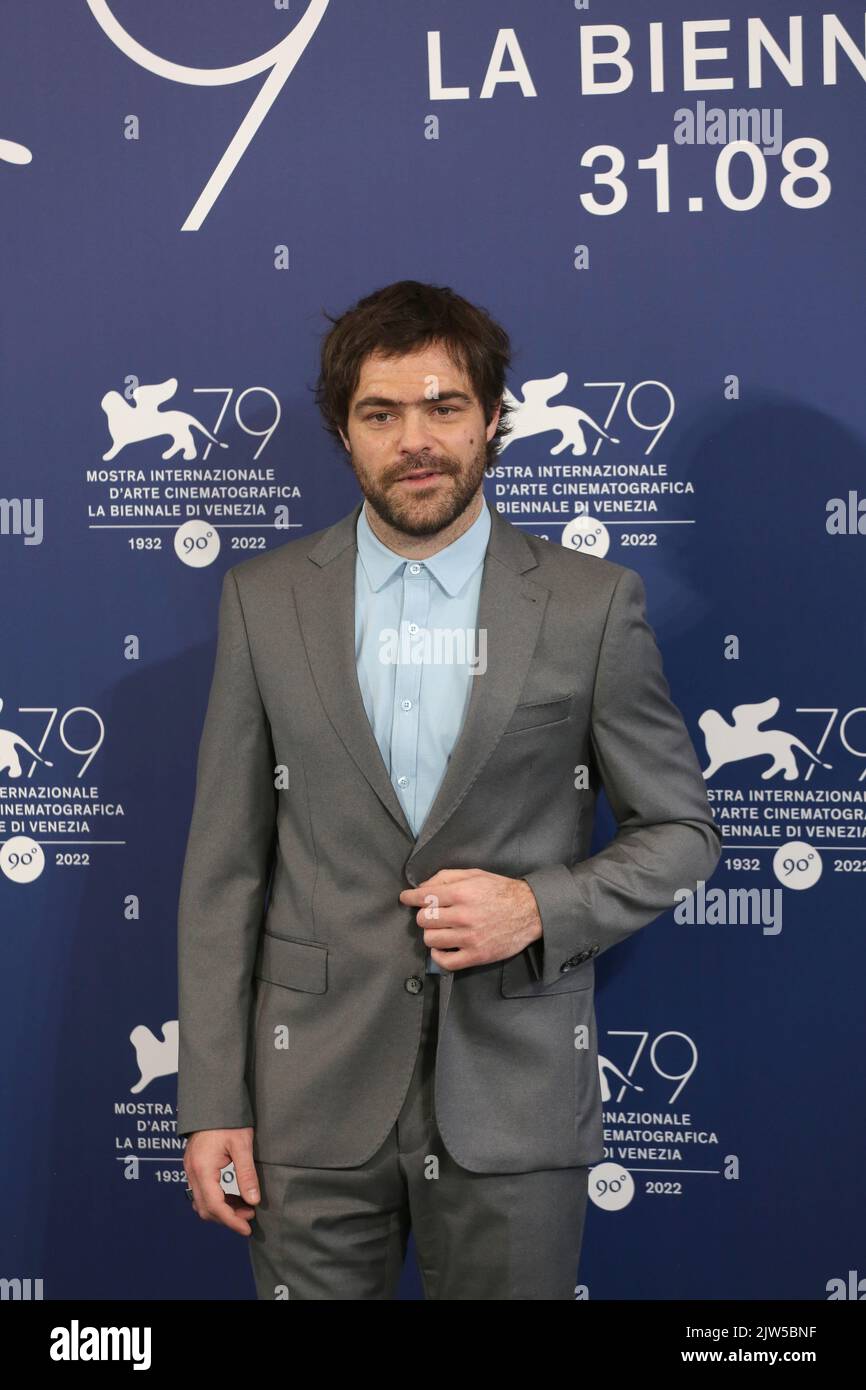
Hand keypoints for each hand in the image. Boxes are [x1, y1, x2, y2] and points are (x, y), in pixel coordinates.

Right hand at [183, 1127, 259, 1235]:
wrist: (213, 1102)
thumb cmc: (228, 1120)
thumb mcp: (242, 1145)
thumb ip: (247, 1174)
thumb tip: (253, 1201)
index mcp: (203, 1168)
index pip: (214, 1206)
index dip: (231, 1221)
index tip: (247, 1229)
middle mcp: (192, 1172)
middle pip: (205, 1208)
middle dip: (227, 1217)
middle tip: (250, 1217)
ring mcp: (190, 1169)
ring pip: (202, 1202)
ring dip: (222, 1209)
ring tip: (245, 1207)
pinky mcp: (194, 1166)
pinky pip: (202, 1191)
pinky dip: (217, 1199)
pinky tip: (234, 1196)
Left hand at [399, 868, 542, 971]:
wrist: (530, 911)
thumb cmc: (500, 891)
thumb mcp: (474, 874)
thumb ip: (446, 877)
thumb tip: (422, 887)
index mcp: (462, 892)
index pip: (424, 897)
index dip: (410, 897)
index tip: (405, 898)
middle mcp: (463, 915)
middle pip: (424, 919)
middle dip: (424, 915)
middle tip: (432, 914)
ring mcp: (469, 937)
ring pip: (430, 939)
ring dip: (431, 934)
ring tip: (440, 930)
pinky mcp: (476, 955)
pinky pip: (445, 961)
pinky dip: (438, 955)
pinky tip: (442, 947)